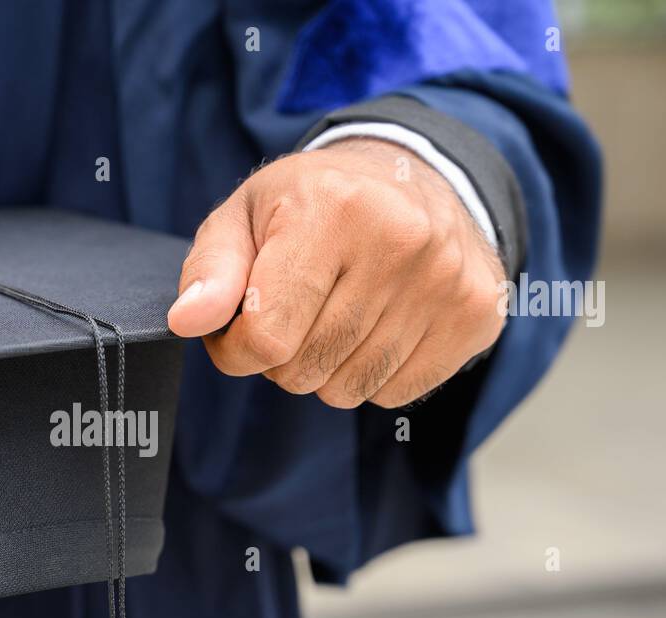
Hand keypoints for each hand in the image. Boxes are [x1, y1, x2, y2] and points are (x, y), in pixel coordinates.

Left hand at [167, 138, 505, 408]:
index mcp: (334, 210)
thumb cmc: (313, 202)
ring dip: (326, 369)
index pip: (264, 338)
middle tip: (295, 309)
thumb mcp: (245, 215)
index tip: (237, 324)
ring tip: (337, 312)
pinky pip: (395, 393)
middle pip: (303, 370)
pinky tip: (379, 324)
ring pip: (348, 390)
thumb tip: (187, 320)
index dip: (235, 348)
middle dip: (281, 357)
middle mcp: (401, 242)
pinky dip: (373, 375)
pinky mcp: (478, 315)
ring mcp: (447, 282)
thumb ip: (210, 269)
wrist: (413, 175)